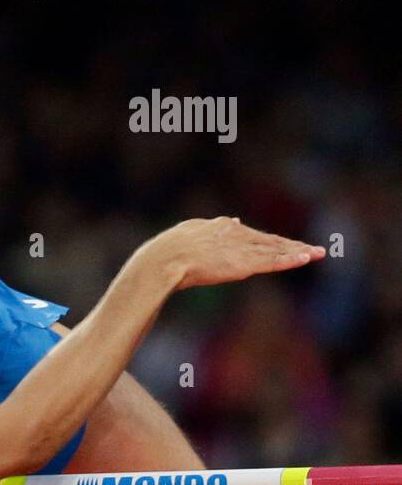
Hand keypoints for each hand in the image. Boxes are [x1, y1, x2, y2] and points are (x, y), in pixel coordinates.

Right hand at [143, 217, 325, 290]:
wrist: (166, 259)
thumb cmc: (168, 252)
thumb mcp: (190, 233)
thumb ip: (212, 228)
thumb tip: (232, 219)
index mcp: (223, 229)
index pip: (254, 237)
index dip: (273, 242)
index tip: (287, 245)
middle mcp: (238, 235)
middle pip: (272, 241)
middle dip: (294, 245)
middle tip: (316, 250)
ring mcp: (242, 249)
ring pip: (277, 250)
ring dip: (300, 252)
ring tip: (319, 253)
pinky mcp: (244, 264)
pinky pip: (273, 261)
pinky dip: (290, 260)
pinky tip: (306, 258)